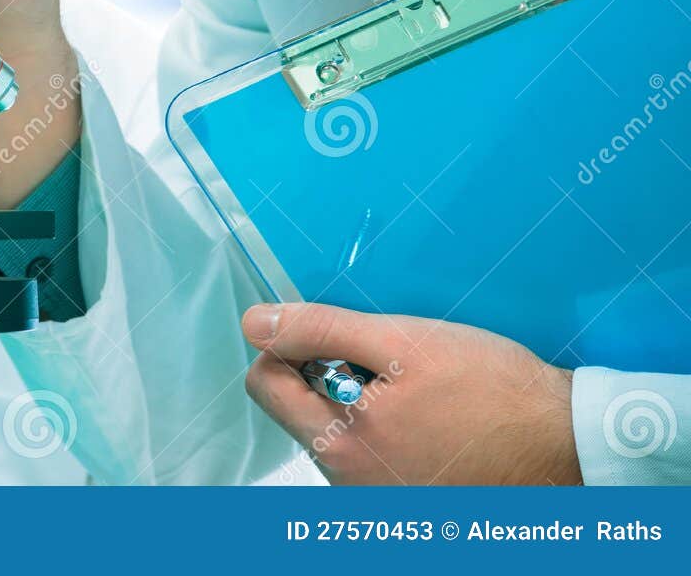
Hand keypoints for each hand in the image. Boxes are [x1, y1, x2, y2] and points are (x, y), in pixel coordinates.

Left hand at [242, 302, 581, 484]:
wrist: (568, 443)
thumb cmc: (493, 391)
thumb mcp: (402, 341)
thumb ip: (321, 329)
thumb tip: (256, 323)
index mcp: (338, 447)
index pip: (265, 386)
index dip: (290, 348)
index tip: (333, 336)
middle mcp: (348, 486)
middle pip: (299, 408)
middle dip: (329, 373)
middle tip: (388, 363)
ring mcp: (377, 500)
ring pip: (336, 428)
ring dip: (362, 399)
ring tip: (418, 391)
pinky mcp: (405, 502)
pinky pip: (370, 452)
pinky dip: (388, 425)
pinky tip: (431, 415)